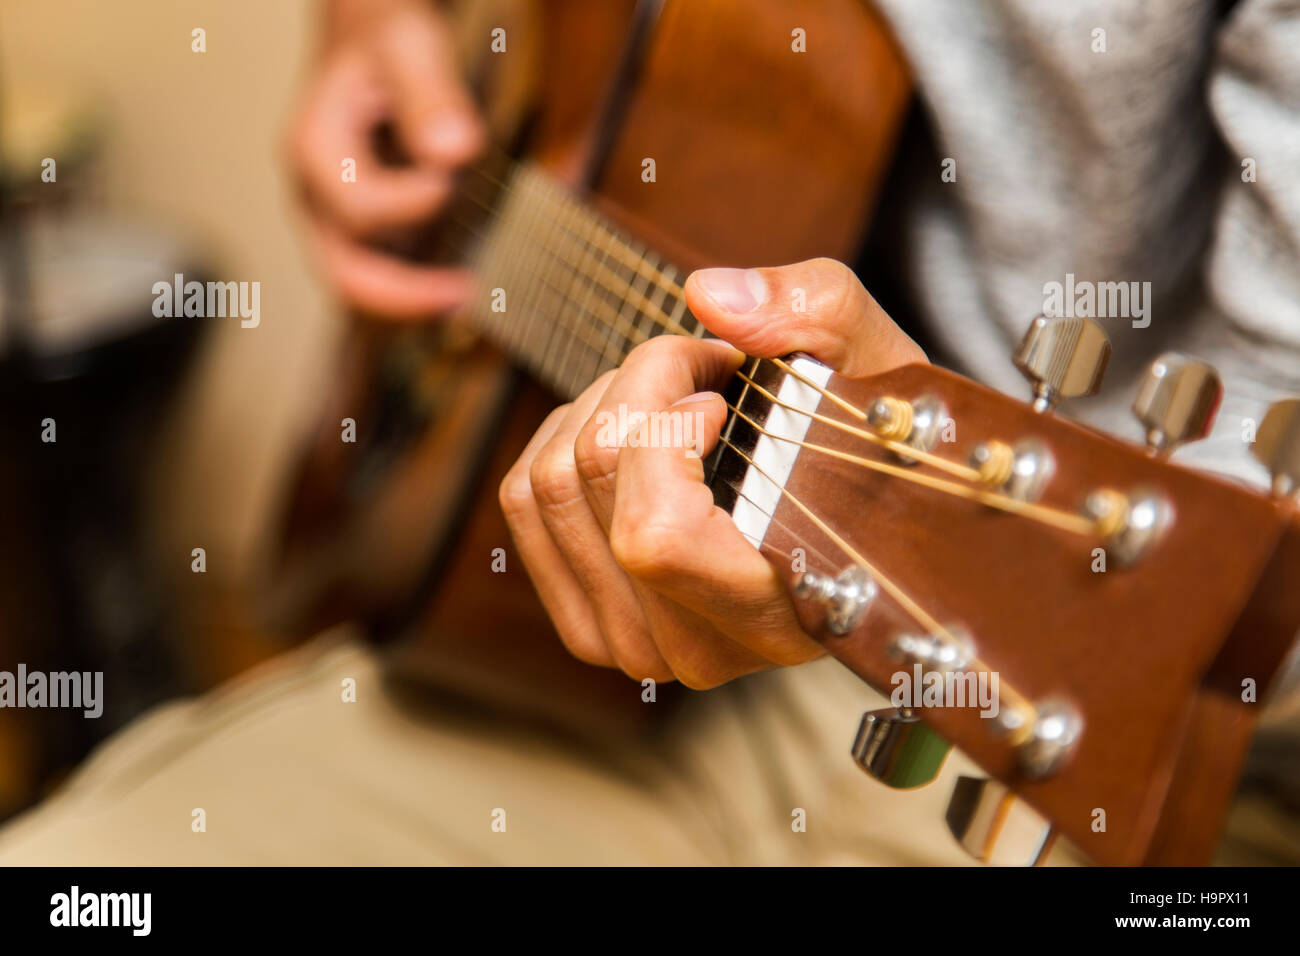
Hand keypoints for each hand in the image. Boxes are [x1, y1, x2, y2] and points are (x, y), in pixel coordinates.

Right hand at [287, 0, 483, 318]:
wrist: (366, 40)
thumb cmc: (384, 40)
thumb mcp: (409, 46)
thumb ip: (429, 93)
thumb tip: (453, 151)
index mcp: (314, 148)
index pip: (357, 208)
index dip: (410, 205)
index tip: (451, 181)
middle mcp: (312, 193)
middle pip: (341, 272)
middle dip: (403, 295)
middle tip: (465, 293)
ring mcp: (329, 217)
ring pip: (356, 286)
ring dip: (410, 301)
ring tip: (466, 295)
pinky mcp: (353, 229)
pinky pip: (374, 276)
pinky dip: (412, 289)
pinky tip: (456, 282)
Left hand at [499, 258, 924, 687]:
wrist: (861, 527)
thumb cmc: (871, 446)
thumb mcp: (876, 362)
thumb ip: (814, 312)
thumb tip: (707, 295)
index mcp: (774, 613)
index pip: (652, 534)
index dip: (665, 433)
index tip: (723, 399)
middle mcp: (694, 651)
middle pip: (585, 483)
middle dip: (638, 383)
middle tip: (702, 367)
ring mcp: (630, 646)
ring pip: (545, 484)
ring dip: (602, 404)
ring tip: (675, 398)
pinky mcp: (587, 622)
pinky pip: (524, 501)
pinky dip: (566, 436)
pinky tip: (633, 432)